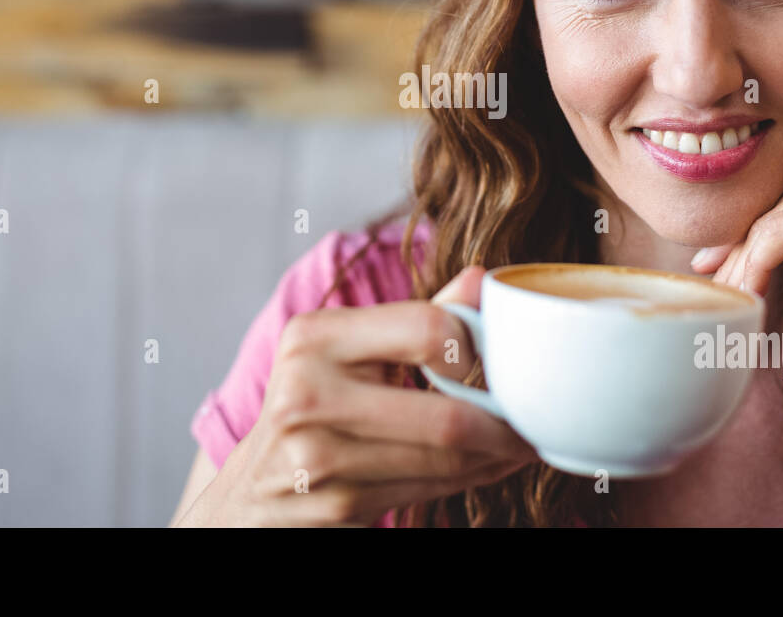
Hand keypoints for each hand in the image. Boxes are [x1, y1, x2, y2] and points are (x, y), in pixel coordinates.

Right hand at [183, 267, 536, 525]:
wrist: (248, 497)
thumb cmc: (311, 410)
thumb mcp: (346, 352)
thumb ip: (417, 318)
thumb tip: (484, 280)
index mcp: (314, 337)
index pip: (429, 329)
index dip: (477, 349)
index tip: (502, 360)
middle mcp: (307, 393)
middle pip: (445, 413)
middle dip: (505, 423)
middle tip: (534, 419)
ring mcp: (318, 457)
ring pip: (445, 459)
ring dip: (497, 455)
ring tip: (521, 442)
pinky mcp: (336, 504)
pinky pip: (430, 489)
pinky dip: (473, 478)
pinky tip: (490, 466)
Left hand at [690, 134, 782, 405]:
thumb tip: (741, 236)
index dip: (749, 230)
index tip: (711, 263)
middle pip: (779, 202)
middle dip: (739, 249)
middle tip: (712, 289)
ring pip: (774, 219)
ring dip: (742, 264)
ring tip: (725, 301)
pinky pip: (781, 235)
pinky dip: (755, 267)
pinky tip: (745, 297)